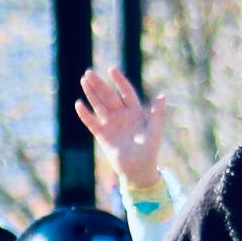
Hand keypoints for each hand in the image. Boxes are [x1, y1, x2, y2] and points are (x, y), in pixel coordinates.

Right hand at [75, 67, 164, 191]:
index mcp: (135, 112)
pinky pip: (92, 123)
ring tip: (83, 81)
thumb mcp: (154, 131)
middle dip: (99, 84)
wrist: (138, 170)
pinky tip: (79, 104)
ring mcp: (111, 125)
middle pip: (109, 96)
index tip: (111, 69)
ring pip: (99, 106)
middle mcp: (121, 116)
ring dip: (91, 94)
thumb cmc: (149, 151)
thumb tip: (162, 95)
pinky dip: (85, 114)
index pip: (126, 92)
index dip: (119, 81)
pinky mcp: (102, 136)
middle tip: (89, 72)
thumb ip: (156, 114)